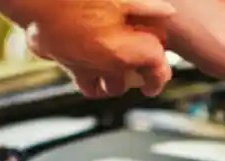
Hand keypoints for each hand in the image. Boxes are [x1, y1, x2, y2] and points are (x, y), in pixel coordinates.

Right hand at [25, 0, 175, 98]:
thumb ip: (148, 6)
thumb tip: (168, 13)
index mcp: (127, 53)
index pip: (156, 72)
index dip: (160, 76)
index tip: (157, 79)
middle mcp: (105, 66)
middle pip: (124, 85)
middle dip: (132, 79)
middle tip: (136, 71)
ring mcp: (79, 66)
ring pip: (98, 88)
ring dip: (108, 83)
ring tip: (112, 73)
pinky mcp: (56, 58)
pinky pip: (75, 76)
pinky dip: (83, 75)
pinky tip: (85, 60)